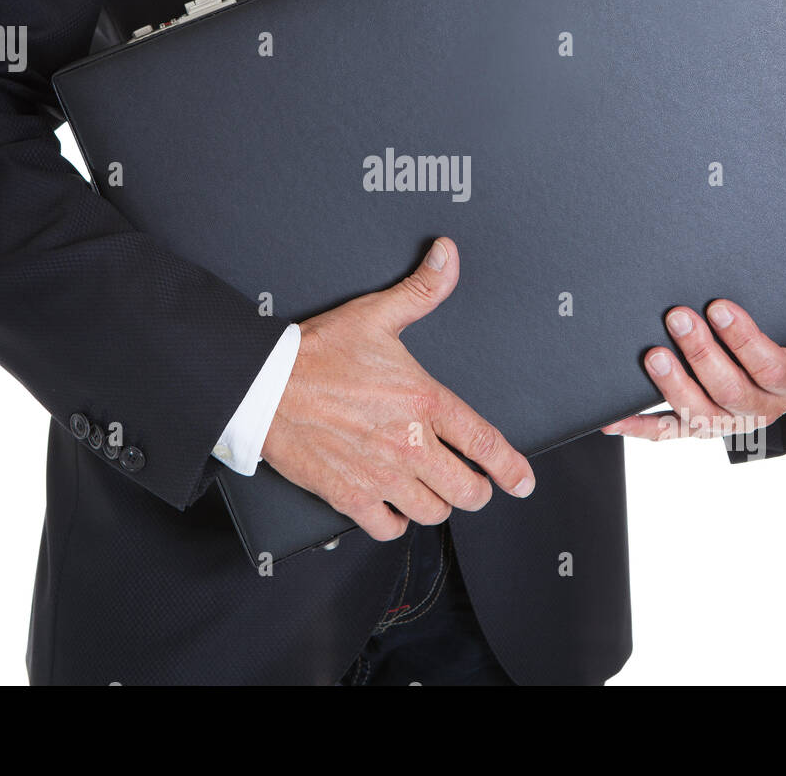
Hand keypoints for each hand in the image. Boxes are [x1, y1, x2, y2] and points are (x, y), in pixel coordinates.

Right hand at [261, 238, 535, 540]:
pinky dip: (395, 522)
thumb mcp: (375, 314)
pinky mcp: (350, 496)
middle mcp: (409, 444)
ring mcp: (380, 476)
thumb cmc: (317, 353)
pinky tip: (393, 505)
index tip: (522, 481)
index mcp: (423, 402)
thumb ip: (421, 290)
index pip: (485, 443)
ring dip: (436, 503)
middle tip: (469, 482)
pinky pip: (389, 528)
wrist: (263, 387)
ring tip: (429, 489)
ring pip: (433, 512)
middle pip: (467, 491)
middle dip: (474, 489)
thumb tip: (447, 257)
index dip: (511, 468)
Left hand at [602, 301, 785, 440]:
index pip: (770, 367)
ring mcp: (720, 417)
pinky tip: (610, 416)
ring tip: (651, 353)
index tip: (720, 306)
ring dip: (670, 385)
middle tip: (677, 317)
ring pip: (696, 413)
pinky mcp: (689, 423)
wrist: (784, 366)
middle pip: (727, 391)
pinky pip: (662, 431)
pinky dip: (636, 425)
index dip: (744, 340)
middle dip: (700, 355)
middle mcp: (755, 408)